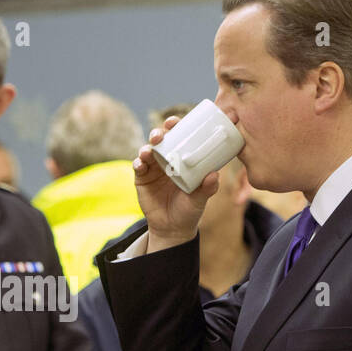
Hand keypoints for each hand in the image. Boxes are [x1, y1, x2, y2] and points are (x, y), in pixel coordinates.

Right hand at [132, 116, 220, 252]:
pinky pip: (137, 166)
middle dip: (161, 131)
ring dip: (148, 146)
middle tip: (164, 131)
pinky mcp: (141, 178)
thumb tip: (214, 174)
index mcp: (182, 159)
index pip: (180, 137)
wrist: (172, 229)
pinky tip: (141, 164)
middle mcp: (167, 159)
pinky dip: (138, 162)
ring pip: (148, 149)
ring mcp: (153, 168)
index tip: (178, 121)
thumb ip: (208, 188)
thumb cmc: (189, 210)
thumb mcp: (200, 199)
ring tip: (150, 149)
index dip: (179, 126)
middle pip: (162, 139)